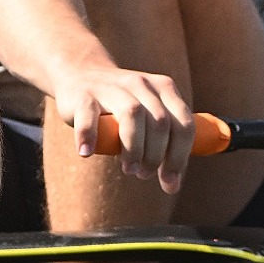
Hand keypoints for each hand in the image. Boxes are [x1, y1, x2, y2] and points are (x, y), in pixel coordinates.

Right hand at [55, 67, 196, 192]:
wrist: (80, 75)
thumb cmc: (120, 109)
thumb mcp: (148, 120)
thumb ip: (163, 149)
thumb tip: (172, 186)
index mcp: (164, 88)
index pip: (184, 124)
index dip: (180, 157)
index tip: (169, 181)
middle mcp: (140, 83)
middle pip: (159, 122)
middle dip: (156, 156)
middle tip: (144, 174)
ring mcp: (111, 87)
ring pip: (132, 113)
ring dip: (133, 148)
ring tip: (129, 170)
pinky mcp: (83, 94)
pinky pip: (88, 114)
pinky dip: (88, 135)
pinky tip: (86, 152)